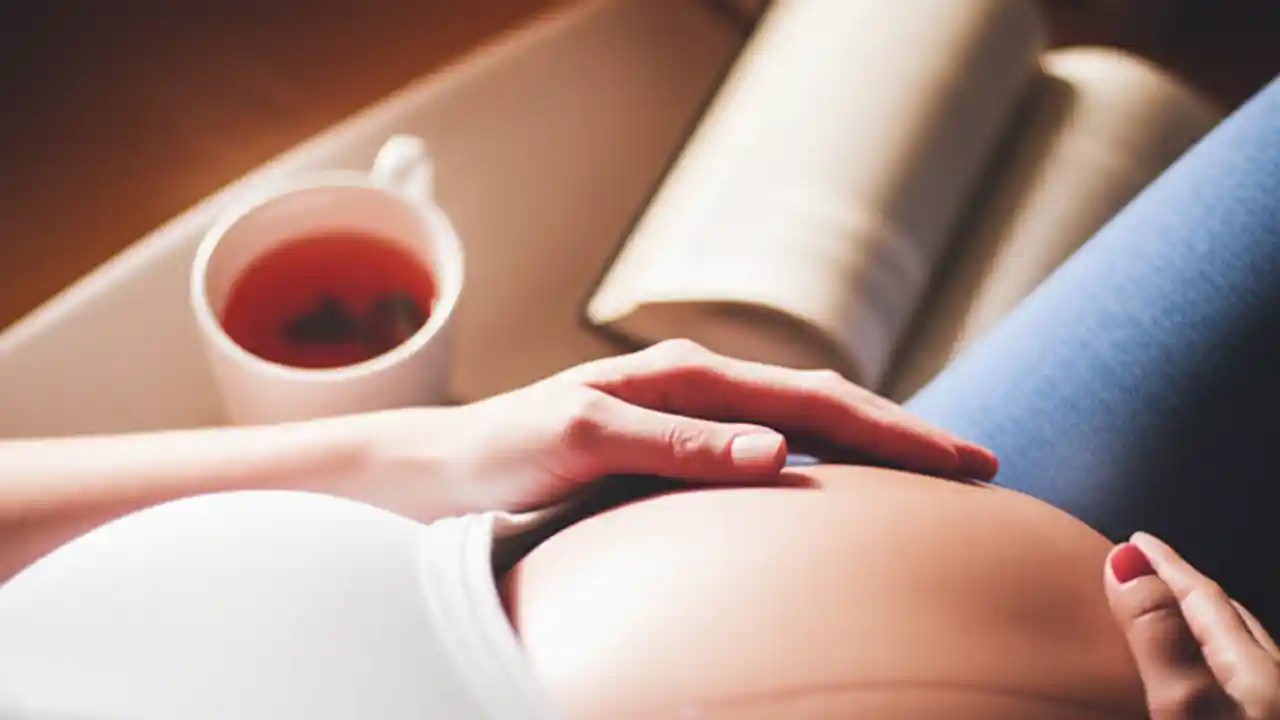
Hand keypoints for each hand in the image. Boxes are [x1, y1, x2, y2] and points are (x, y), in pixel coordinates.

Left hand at [359, 339, 995, 515]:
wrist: (437, 467)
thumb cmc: (500, 451)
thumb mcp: (583, 440)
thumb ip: (677, 444)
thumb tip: (780, 455)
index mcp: (684, 378)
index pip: (816, 401)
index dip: (896, 430)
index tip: (965, 460)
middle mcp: (694, 386)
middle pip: (825, 402)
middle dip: (903, 431)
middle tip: (977, 465)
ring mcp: (685, 412)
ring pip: (802, 418)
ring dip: (869, 440)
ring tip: (929, 467)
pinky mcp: (671, 441)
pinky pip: (766, 441)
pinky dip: (819, 455)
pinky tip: (837, 480)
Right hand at [1106, 532, 1279, 718]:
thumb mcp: (1191, 708)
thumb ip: (1162, 641)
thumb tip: (1126, 562)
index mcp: (1257, 667)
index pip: (1204, 597)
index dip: (1162, 565)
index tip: (1133, 542)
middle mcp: (1276, 680)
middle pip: (1228, 620)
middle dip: (1184, 591)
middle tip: (1145, 573)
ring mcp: (1277, 705)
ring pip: (1240, 654)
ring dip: (1201, 630)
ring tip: (1171, 617)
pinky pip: (1244, 685)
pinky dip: (1214, 665)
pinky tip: (1206, 678)